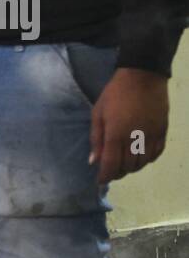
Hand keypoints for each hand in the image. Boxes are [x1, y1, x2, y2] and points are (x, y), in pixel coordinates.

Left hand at [90, 67, 168, 182]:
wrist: (143, 76)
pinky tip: (140, 157)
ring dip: (132, 168)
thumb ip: (96, 139)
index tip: (100, 181)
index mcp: (115, 134)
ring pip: (142, 163)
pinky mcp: (162, 131)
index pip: (111, 164)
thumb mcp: (98, 113)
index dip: (105, 176)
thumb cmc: (114, 93)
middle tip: (111, 170)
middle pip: (127, 167)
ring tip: (124, 164)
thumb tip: (94, 161)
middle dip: (117, 172)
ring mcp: (151, 135)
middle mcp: (134, 138)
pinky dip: (148, 160)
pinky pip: (156, 153)